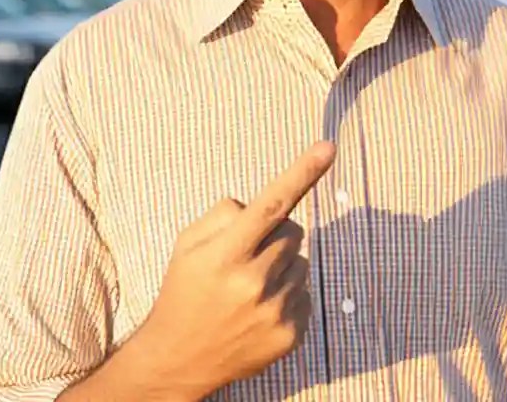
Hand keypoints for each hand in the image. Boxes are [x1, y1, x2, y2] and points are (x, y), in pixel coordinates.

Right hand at [132, 141, 336, 398]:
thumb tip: (270, 208)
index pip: (270, 204)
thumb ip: (225, 215)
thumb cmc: (184, 291)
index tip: (328, 147)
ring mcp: (274, 312)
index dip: (302, 172)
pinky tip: (257, 312)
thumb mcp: (187, 245)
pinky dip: (286, 296)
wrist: (178, 359)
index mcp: (224, 255)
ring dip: (280, 267)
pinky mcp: (290, 335)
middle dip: (273, 236)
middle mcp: (252, 283)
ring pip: (301, 262)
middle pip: (292, 231)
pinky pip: (305, 293)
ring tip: (246, 291)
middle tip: (243, 259)